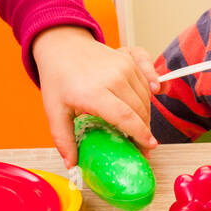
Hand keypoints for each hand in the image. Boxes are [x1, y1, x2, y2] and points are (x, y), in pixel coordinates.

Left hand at [32, 26, 160, 168]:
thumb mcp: (54, 110)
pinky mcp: (128, 58)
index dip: (140, 134)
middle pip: (139, 109)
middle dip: (144, 130)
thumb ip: (63, 139)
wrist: (61, 46)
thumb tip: (72, 165)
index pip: (124, 117)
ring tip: (139, 127)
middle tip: (142, 146)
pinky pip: (147, 77)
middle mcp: (112, 77)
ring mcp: (123, 65)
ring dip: (146, 113)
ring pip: (145, 96)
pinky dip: (152, 88)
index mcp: (93, 92)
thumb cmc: (57, 78)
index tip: (148, 148)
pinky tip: (155, 94)